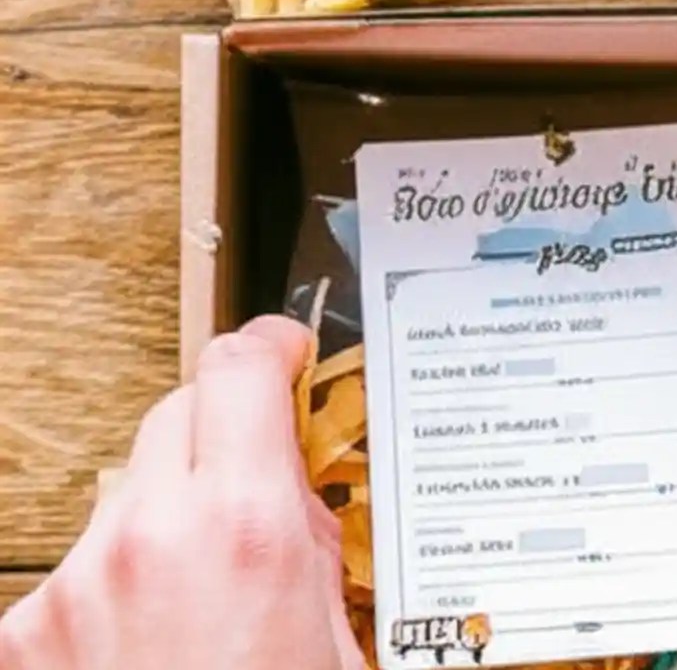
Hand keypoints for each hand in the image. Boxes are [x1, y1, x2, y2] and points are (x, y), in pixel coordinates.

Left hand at [0, 316, 363, 669]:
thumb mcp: (336, 641)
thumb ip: (314, 546)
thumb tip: (296, 496)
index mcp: (245, 532)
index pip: (239, 370)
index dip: (269, 347)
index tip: (283, 350)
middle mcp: (150, 540)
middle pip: (177, 413)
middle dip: (225, 431)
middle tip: (256, 479)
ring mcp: (78, 582)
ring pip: (129, 491)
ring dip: (168, 514)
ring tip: (204, 591)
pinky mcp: (28, 626)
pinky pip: (84, 563)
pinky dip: (122, 580)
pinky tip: (154, 632)